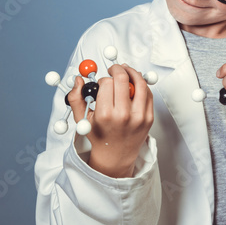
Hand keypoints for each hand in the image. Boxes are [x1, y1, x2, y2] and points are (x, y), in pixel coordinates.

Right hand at [67, 63, 152, 177]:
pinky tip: (134, 85)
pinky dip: (141, 85)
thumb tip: (78, 79)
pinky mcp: (149, 118)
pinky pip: (148, 93)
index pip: (106, 83)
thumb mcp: (82, 119)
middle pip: (123, 79)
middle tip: (114, 69)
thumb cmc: (99, 135)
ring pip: (139, 82)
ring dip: (132, 72)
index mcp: (105, 115)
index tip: (102, 83)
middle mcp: (123, 116)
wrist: (116, 155)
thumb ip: (76, 98)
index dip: (103, 79)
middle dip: (117, 69)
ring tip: (126, 71)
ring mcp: (139, 117)